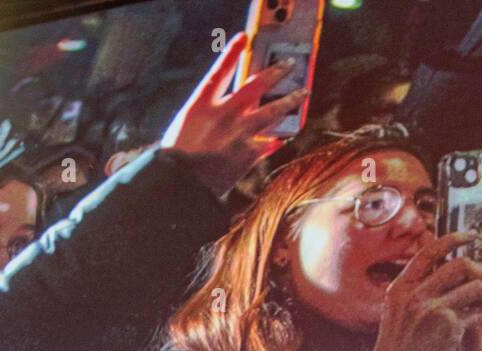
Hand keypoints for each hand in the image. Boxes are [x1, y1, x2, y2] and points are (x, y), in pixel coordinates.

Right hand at [161, 31, 308, 196]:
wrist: (182, 182)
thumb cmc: (178, 155)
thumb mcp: (187, 124)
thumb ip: (209, 112)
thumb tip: (231, 106)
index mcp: (202, 103)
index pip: (220, 70)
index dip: (231, 53)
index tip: (243, 38)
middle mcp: (224, 112)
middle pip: (255, 85)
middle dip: (275, 72)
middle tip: (289, 64)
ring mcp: (239, 132)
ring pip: (272, 111)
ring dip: (290, 100)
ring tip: (303, 94)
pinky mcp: (248, 153)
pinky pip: (268, 143)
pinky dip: (275, 141)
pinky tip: (282, 139)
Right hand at [369, 233, 481, 350]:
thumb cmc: (399, 344)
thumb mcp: (397, 309)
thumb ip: (415, 288)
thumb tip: (440, 268)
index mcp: (402, 286)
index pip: (429, 252)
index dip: (453, 239)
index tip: (472, 236)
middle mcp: (416, 293)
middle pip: (458, 266)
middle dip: (481, 269)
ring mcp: (433, 308)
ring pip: (474, 286)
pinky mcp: (449, 325)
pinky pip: (479, 310)